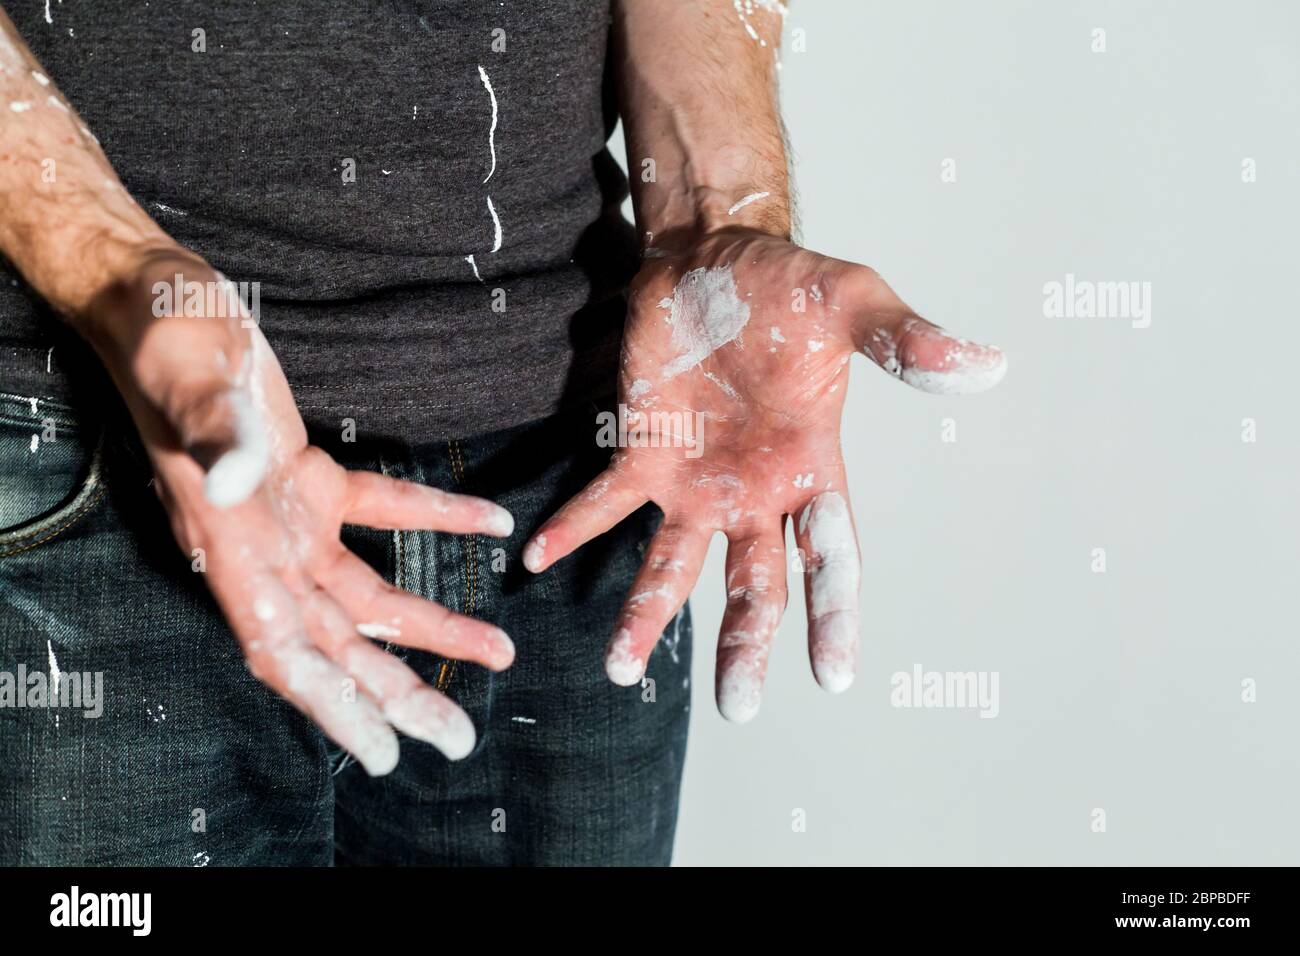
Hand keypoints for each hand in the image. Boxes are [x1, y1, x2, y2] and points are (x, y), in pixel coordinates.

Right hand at [85, 249, 515, 772]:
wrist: (160, 301)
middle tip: (458, 737)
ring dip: (428, 627)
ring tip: (495, 651)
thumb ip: (220, 437)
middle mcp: (261, 548)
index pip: (283, 651)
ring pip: (365, 596)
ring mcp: (287, 518)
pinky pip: (382, 512)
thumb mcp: (192, 381)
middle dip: (396, 694)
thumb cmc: (170, 340)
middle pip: (337, 644)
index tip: (383, 753)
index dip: (332, 706)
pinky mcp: (309, 478)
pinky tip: (492, 524)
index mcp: (231, 545)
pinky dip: (437, 520)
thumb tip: (239, 480)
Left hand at [523, 227, 1005, 720]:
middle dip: (746, 644)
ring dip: (648, 616)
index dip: (833, 613)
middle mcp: (754, 491)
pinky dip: (575, 528)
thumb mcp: (854, 304)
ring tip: (620, 670)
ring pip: (674, 563)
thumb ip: (905, 341)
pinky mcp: (643, 453)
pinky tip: (541, 558)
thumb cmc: (789, 284)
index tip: (834, 674)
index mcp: (812, 468)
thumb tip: (986, 363)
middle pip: (754, 583)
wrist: (714, 256)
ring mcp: (696, 479)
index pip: (830, 556)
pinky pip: (605, 500)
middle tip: (738, 709)